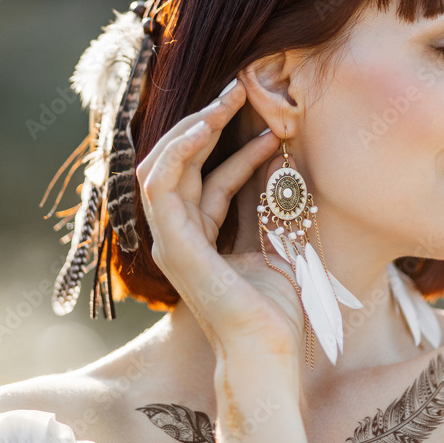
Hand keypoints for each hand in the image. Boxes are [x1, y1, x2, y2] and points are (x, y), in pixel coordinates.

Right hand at [136, 78, 305, 360]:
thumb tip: (281, 160)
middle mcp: (179, 235)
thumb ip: (266, 203)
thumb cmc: (277, 307)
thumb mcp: (275, 239)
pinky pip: (162, 185)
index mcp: (201, 236)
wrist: (270, 351)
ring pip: (164, 164)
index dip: (233, 142)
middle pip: (181, 163)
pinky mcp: (172, 244)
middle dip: (208, 122)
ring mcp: (171, 240)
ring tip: (228, 99)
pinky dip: (180, 151)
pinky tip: (205, 125)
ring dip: (194, 127)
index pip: (207, 176)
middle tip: (239, 91)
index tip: (266, 117)